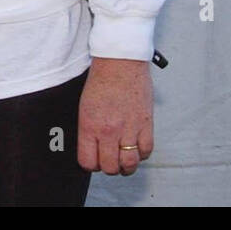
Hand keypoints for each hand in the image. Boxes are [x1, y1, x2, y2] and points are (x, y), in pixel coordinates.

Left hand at [78, 57, 153, 174]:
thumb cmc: (101, 80)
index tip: (91, 160)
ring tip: (123, 159)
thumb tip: (91, 147)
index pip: (87, 161)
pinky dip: (141, 154)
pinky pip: (146, 151)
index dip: (89, 164)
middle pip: (110, 167)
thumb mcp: (84, 106)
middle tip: (108, 160)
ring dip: (126, 166)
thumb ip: (88, 129)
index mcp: (89, 125)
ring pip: (130, 164)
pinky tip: (136, 148)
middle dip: (107, 167)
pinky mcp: (146, 124)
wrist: (120, 62)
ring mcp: (129, 129)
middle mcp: (109, 131)